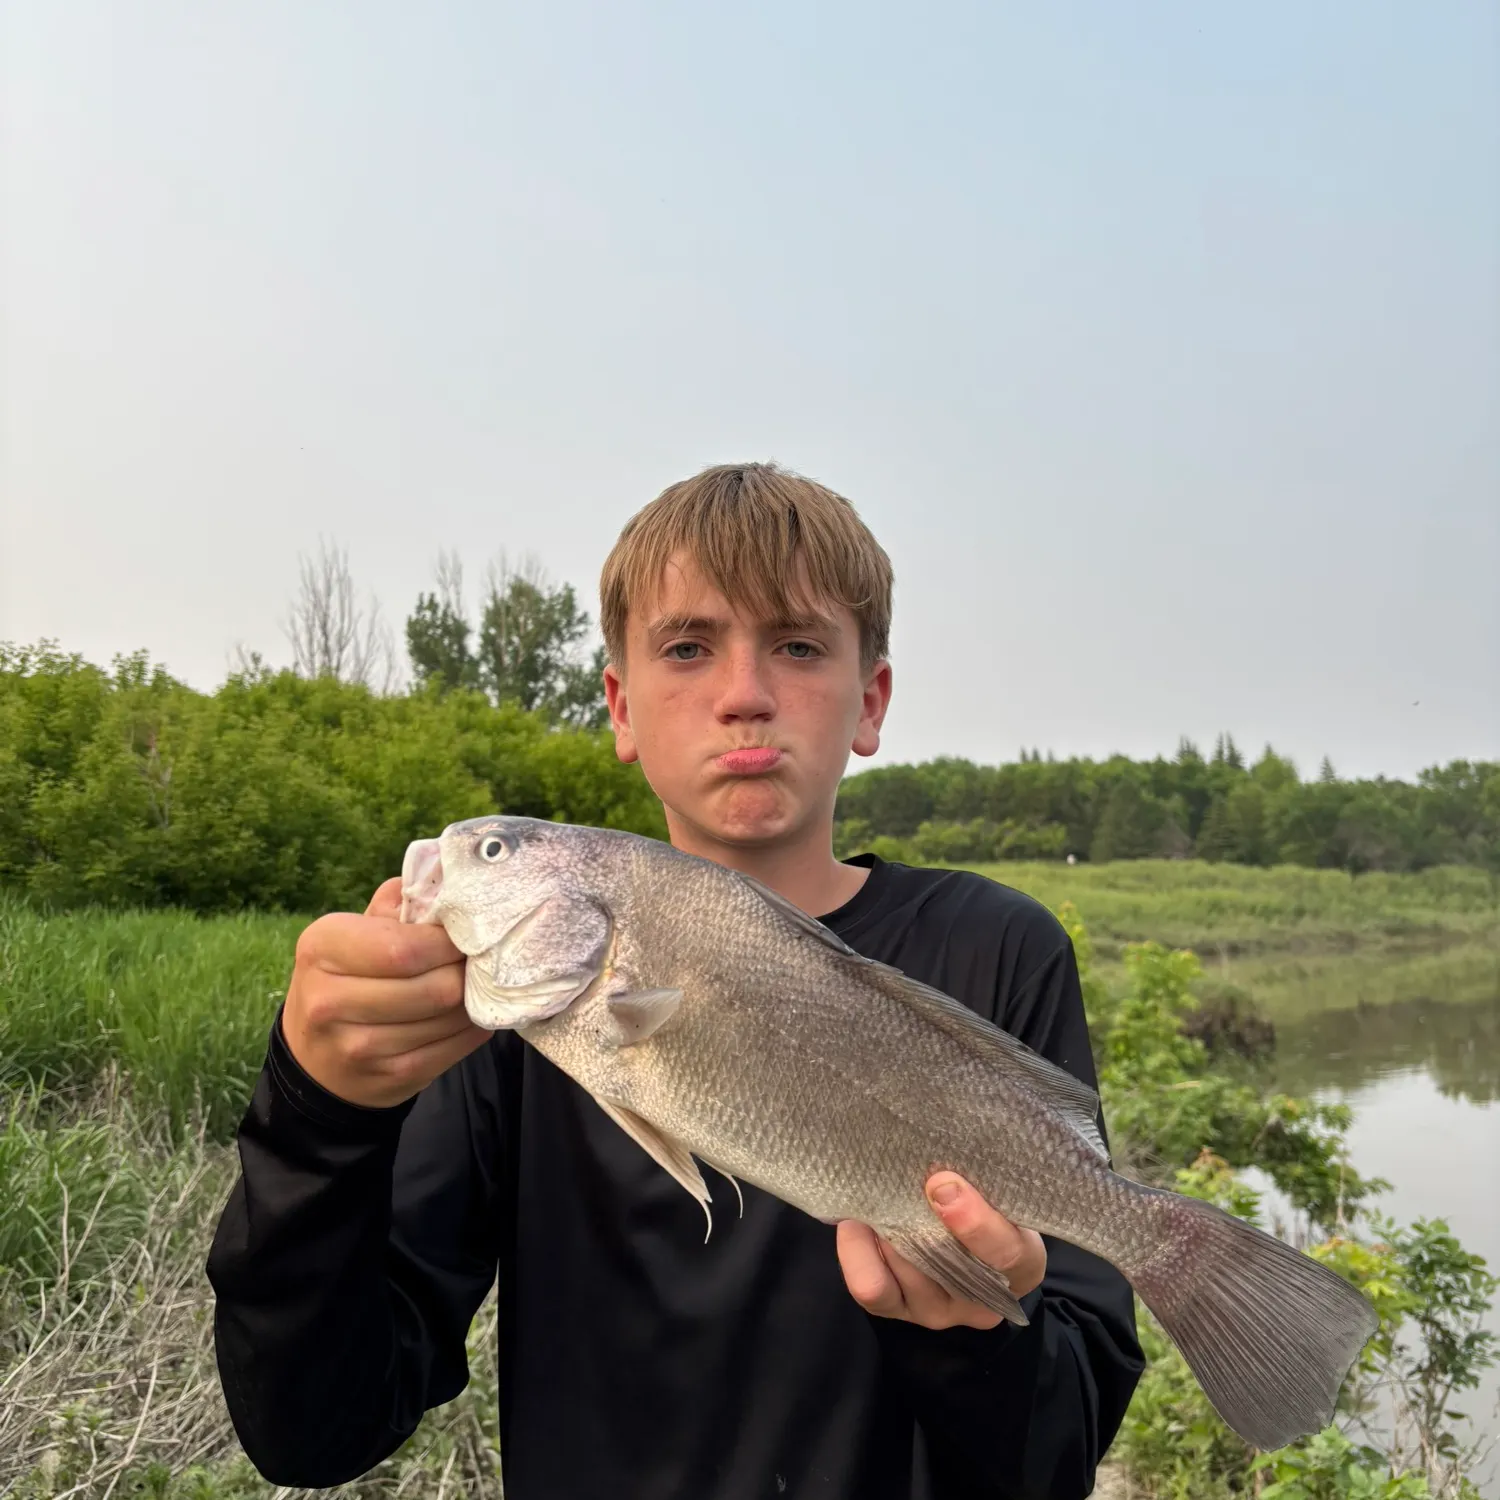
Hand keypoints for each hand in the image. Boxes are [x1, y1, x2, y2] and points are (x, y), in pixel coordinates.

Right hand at [281, 877, 491, 1109]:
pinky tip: (470, 1013)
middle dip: (466, 970)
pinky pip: (453, 1049)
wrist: (317, 1058)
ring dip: (473, 1000)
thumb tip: (451, 878)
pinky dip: (472, 1029)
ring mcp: (357, 1047)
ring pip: (448, 1019)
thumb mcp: (355, 931)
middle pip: (434, 987)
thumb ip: (398, 903)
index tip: (464, 934)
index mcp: (321, 947)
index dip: (446, 941)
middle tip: (478, 959)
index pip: (403, 947)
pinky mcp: (388, 1079)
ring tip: (475, 984)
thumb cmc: (346, 976)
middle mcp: (329, 1000)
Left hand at [836, 1172, 1046, 1330]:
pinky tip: (859, 1221)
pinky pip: (871, 1286)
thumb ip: (982, 1180)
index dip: (975, 1220)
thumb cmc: (987, 1203)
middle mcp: (979, 1300)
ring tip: (877, 1196)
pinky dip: (858, 1250)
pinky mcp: (898, 1309)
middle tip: (897, 1178)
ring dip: (885, 1229)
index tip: (944, 1183)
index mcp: (1020, 1265)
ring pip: (903, 1273)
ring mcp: (937, 1310)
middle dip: (914, 1218)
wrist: (966, 1239)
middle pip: (943, 1263)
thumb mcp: (999, 1191)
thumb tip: (943, 1165)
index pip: (1005, 1252)